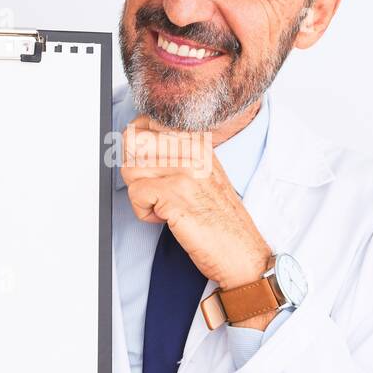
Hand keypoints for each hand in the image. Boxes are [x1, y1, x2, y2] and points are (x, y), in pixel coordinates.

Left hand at [121, 117, 272, 325]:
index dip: (137, 145)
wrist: (242, 250)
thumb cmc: (221, 218)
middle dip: (133, 168)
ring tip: (162, 205)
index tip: (145, 163)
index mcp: (197, 142)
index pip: (147, 121)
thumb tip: (138, 144)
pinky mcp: (174, 194)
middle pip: (133, 141)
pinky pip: (135, 193)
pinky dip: (143, 212)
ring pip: (130, 167)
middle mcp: (192, 150)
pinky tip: (164, 218)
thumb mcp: (204, 173)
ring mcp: (184, 170)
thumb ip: (177, 154)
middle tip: (152, 188)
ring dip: (139, 193)